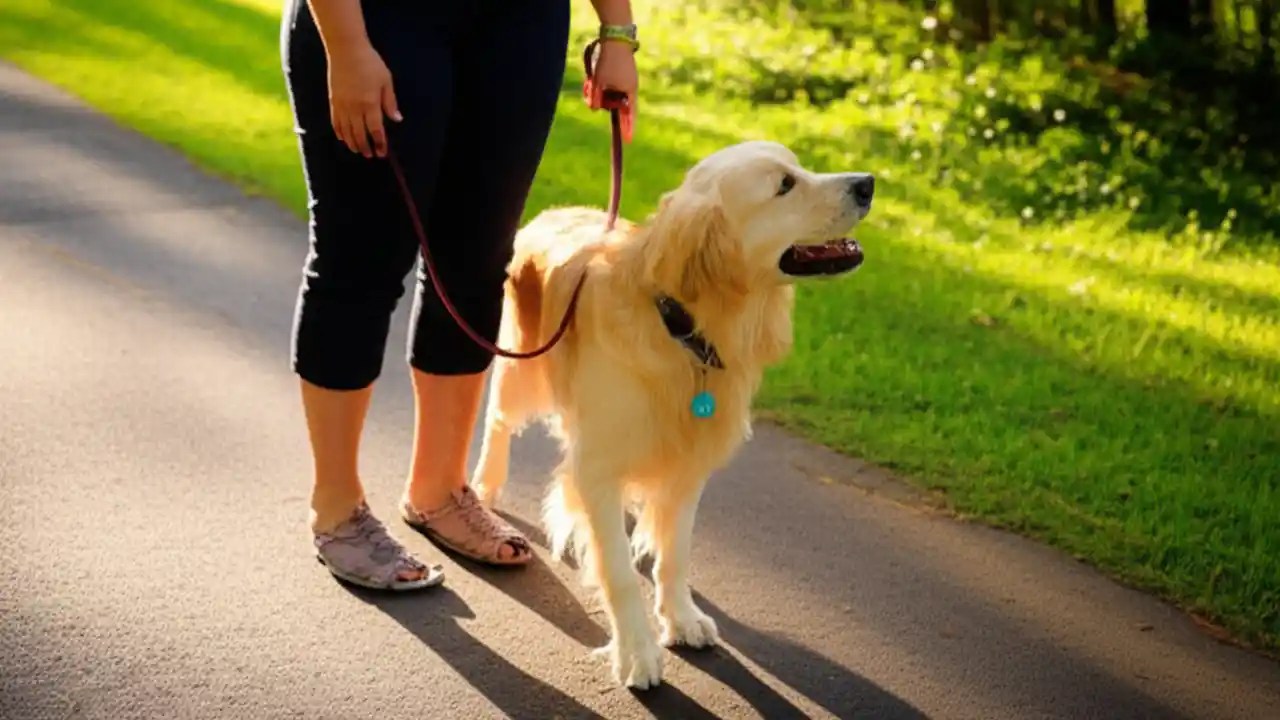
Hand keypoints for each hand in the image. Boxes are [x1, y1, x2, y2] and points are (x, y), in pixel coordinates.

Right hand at [326, 41, 400, 157]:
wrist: (346, 49)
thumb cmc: (369, 62)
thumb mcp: (386, 80)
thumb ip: (390, 102)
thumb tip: (396, 119)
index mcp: (370, 104)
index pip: (375, 130)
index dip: (379, 143)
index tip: (382, 152)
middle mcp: (355, 108)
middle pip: (360, 134)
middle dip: (366, 147)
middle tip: (371, 155)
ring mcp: (342, 105)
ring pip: (346, 131)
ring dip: (352, 144)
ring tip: (358, 151)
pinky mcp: (333, 101)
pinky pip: (335, 122)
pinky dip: (339, 132)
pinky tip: (342, 138)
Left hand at [585, 41, 637, 141]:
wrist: (615, 37)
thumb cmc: (609, 61)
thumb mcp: (599, 82)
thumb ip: (597, 98)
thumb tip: (595, 108)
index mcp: (629, 92)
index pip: (630, 116)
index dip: (628, 128)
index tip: (627, 140)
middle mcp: (629, 87)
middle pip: (616, 104)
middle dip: (602, 102)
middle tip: (591, 93)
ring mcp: (625, 79)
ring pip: (610, 93)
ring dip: (598, 91)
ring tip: (590, 81)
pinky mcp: (619, 71)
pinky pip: (609, 84)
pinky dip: (600, 83)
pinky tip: (592, 77)